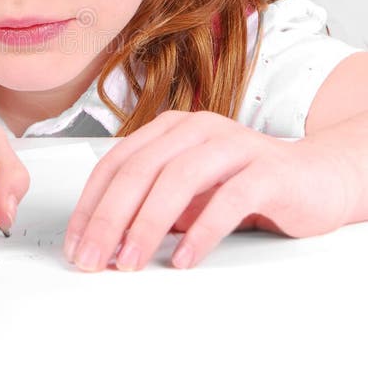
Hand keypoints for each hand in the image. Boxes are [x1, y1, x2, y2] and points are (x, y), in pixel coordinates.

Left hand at [63, 110, 355, 271]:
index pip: (115, 164)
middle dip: (108, 218)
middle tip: (92, 258)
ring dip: (146, 225)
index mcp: (170, 129)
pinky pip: (228, 199)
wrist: (316, 179)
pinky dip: (201, 231)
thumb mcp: (187, 195)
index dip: (90, 205)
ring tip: (129, 261)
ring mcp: (233, 144)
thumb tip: (102, 242)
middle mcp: (197, 128)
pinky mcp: (267, 169)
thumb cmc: (245, 186)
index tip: (74, 243)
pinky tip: (183, 258)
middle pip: (139, 170)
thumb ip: (149, 206)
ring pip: (177, 179)